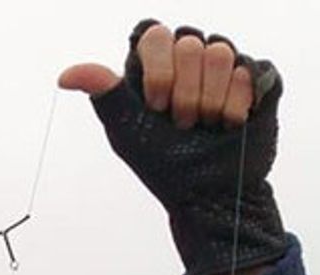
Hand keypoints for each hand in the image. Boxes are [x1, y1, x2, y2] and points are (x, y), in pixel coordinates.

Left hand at [58, 20, 285, 274]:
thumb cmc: (166, 166)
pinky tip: (231, 125)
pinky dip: (236, 104)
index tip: (156, 108)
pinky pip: (248, 70)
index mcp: (158, 65)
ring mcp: (225, 67)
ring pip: (220, 52)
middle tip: (185, 126)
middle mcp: (192, 60)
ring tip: (208, 127)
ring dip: (211, 101)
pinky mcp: (254, 78)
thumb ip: (103, 94)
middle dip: (185, 94)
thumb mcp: (127, 131)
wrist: (208, 195)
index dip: (158, 71)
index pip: (154, 35)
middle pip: (189, 43)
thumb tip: (64, 75)